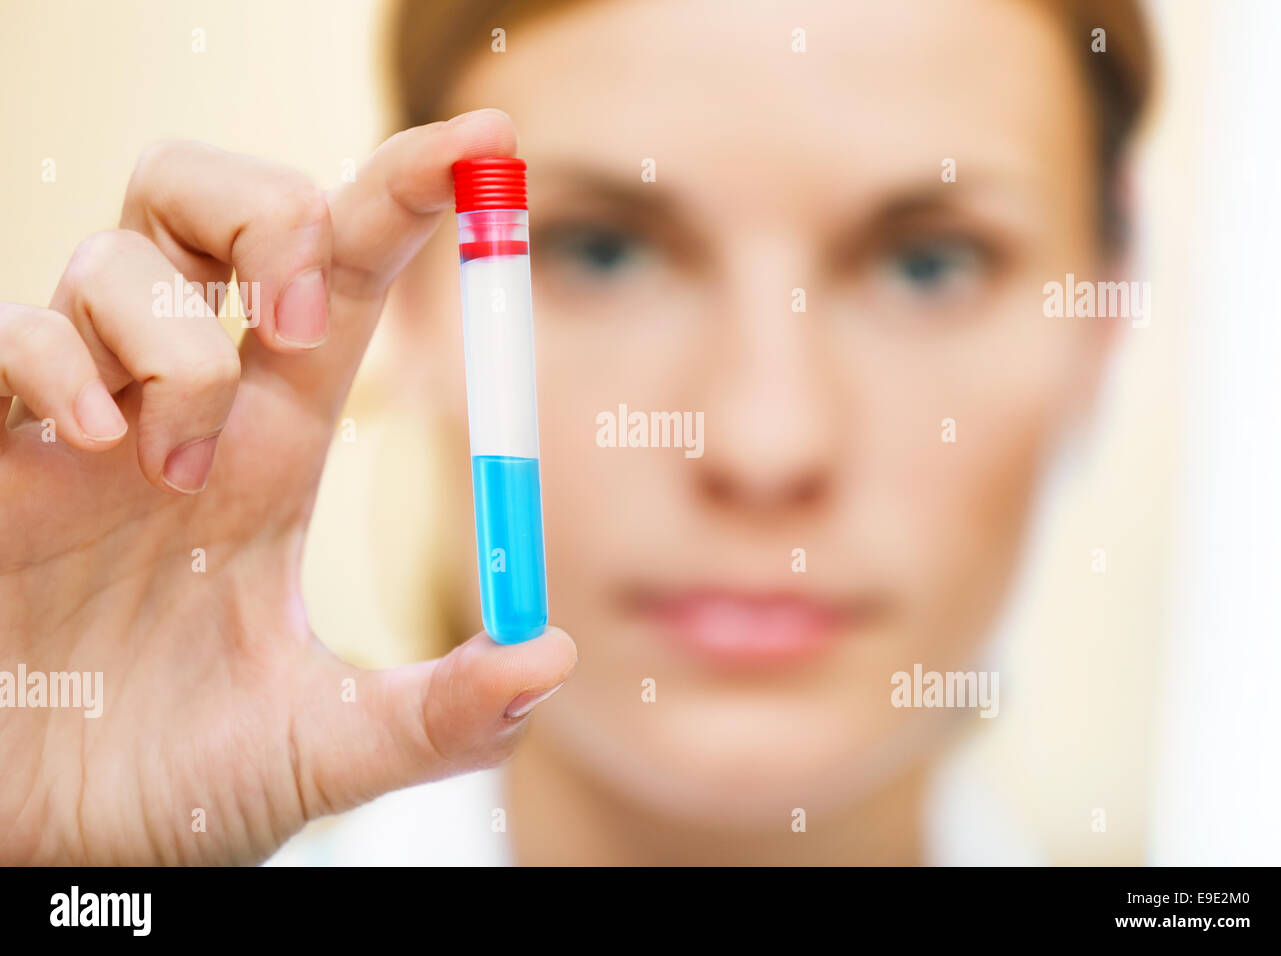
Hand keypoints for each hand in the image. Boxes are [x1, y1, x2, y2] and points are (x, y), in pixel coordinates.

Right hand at [0, 109, 575, 863]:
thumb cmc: (174, 785)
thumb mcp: (326, 749)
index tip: (487, 143)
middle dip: (277, 212)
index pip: (349, 279)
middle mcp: (184, 408)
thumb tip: (549, 658)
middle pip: (223, 204)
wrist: (37, 843)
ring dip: (175, 336)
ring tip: (178, 462)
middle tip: (307, 321)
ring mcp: (78, 420)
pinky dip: (61, 362)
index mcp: (276, 447)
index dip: (410, 196)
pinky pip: (9, 334)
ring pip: (118, 253)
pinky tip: (96, 443)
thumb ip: (437, 714)